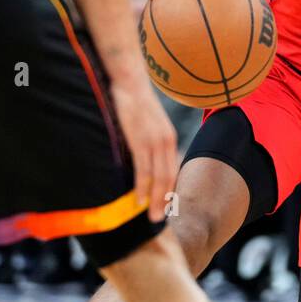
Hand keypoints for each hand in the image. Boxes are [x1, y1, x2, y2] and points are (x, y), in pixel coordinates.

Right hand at [108, 75, 178, 222]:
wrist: (128, 80)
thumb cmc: (132, 101)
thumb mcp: (146, 123)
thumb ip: (146, 141)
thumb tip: (138, 159)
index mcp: (168, 139)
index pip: (172, 170)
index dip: (169, 190)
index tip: (165, 207)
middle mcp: (166, 141)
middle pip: (169, 178)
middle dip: (165, 201)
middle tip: (160, 221)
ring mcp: (155, 141)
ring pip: (158, 176)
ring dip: (155, 199)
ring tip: (152, 217)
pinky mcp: (141, 139)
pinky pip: (143, 167)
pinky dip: (143, 186)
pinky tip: (140, 199)